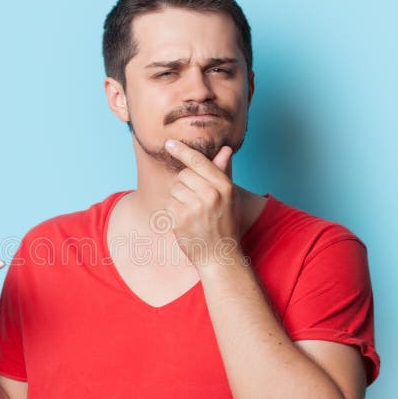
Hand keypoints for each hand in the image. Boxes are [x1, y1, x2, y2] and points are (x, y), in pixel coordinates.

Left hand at [163, 139, 242, 267]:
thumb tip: (224, 149)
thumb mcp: (229, 197)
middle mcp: (210, 195)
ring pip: (174, 188)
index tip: (169, 143)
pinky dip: (173, 210)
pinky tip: (185, 220)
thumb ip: (222, 172)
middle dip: (185, 184)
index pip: (199, 162)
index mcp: (224, 187)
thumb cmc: (225, 224)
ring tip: (192, 212)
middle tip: (195, 200)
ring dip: (178, 197)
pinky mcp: (180, 219)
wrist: (219, 255)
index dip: (183, 151)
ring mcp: (194, 208)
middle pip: (184, 174)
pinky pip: (168, 203)